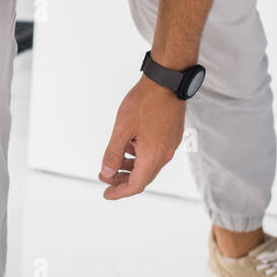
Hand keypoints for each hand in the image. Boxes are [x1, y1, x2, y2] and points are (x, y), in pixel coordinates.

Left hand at [98, 75, 185, 199]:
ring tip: (113, 161)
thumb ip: (113, 154)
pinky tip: (128, 146)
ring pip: (148, 165)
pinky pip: (154, 153)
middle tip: (104, 177)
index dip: (119, 192)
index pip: (136, 185)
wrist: (166, 82)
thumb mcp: (121, 129)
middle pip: (142, 177)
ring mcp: (170, 145)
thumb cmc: (144, 103)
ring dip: (130, 167)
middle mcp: (164, 154)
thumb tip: (106, 173)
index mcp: (153, 156)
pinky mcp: (172, 136)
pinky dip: (139, 156)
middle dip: (122, 180)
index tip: (106, 194)